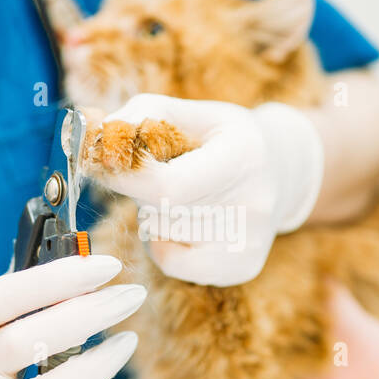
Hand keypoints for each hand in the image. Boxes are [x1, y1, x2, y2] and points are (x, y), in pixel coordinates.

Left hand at [97, 93, 323, 286]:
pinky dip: (162, 243)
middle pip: (160, 210)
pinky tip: (179, 223)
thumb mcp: (192, 111)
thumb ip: (143, 114)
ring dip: (152, 215)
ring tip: (178, 195)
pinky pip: (173, 264)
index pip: (166, 186)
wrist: (281, 170)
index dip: (124, 178)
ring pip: (162, 236)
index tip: (104, 163)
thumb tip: (97, 134)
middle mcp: (254, 203)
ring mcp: (251, 241)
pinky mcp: (244, 267)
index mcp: (243, 155)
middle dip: (139, 190)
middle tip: (150, 173)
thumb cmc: (222, 138)